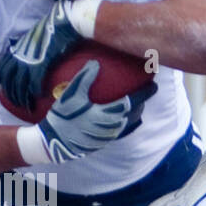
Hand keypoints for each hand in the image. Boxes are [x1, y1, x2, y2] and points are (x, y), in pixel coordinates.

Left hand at [0, 0, 83, 111]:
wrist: (63, 22)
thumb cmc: (52, 28)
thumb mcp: (34, 37)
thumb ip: (28, 47)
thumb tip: (31, 55)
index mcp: (17, 48)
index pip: (4, 68)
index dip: (4, 80)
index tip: (5, 88)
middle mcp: (20, 55)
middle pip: (10, 80)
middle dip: (12, 94)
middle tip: (16, 103)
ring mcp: (29, 60)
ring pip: (20, 84)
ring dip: (22, 97)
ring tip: (26, 105)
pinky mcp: (41, 64)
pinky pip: (34, 83)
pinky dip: (34, 91)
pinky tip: (38, 96)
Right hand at [33, 61, 150, 162]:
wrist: (53, 142)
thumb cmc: (62, 118)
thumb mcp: (71, 95)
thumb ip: (84, 78)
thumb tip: (95, 63)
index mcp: (107, 114)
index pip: (132, 102)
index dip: (144, 93)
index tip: (153, 84)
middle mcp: (112, 127)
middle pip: (134, 113)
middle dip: (142, 102)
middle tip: (148, 91)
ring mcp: (108, 137)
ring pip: (129, 124)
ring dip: (135, 113)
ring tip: (138, 103)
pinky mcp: (102, 143)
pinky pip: (122, 132)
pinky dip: (127, 124)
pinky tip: (125, 119)